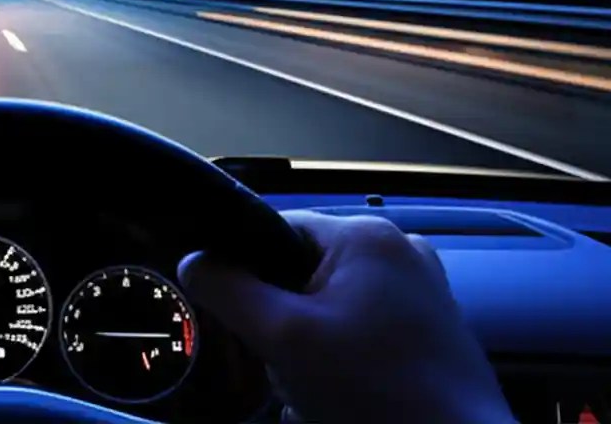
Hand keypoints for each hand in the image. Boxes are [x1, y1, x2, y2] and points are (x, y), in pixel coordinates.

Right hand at [178, 211, 513, 423]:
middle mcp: (398, 250)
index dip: (248, 275)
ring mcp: (420, 290)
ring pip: (328, 308)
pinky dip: (342, 359)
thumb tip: (194, 262)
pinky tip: (344, 394)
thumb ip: (228, 290)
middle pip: (300, 274)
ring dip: (310, 347)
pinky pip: (360, 330)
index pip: (274, 230)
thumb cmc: (376, 391)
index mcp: (365, 235)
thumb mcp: (283, 337)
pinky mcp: (430, 329)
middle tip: (289, 363)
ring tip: (319, 386)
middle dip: (283, 323)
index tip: (247, 321)